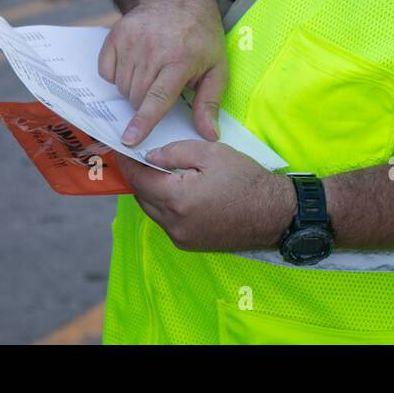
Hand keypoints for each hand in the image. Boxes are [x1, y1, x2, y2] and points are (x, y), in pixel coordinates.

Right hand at [98, 0, 226, 145]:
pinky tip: (135, 65)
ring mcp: (132, 40)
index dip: (143, 121)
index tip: (129, 139)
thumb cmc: (202, 36)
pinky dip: (117, 76)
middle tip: (161, 90)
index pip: (157, 98)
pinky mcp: (116, 35)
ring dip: (133, 91)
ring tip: (152, 75)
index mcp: (180, 60)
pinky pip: (106, 71)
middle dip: (145, 105)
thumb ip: (210, 102)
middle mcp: (153, 50)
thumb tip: (210, 135)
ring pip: (122, 87)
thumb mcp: (217, 67)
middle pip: (137, 96)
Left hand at [118, 141, 296, 252]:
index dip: (127, 162)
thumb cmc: (246, 180)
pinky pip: (167, 222)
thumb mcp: (212, 153)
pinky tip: (177, 192)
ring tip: (159, 173)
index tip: (119, 149)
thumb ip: (176, 152)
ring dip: (152, 193)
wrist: (274, 214)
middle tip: (139, 157)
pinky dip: (165, 206)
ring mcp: (181, 237)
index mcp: (177, 199)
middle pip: (142, 197)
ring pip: (153, 211)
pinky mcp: (189, 244)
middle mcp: (174, 223)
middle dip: (139, 177)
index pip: (139, 179)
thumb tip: (150, 156)